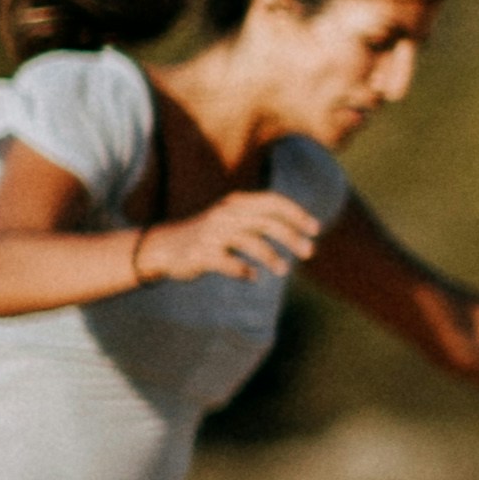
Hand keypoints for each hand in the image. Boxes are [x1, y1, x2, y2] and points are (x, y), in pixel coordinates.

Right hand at [133, 191, 325, 288]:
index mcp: (236, 203)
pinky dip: (243, 271)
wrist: (163, 247)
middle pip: (266, 222)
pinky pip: (228, 263)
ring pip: (250, 242)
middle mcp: (225, 215)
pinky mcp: (201, 255)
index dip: (296, 214)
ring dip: (271, 257)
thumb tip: (299, 232)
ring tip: (284, 270)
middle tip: (309, 252)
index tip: (316, 229)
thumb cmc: (208, 235)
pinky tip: (253, 278)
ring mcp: (213, 234)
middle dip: (291, 236)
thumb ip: (260, 220)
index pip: (273, 201)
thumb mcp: (233, 220)